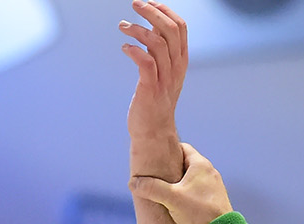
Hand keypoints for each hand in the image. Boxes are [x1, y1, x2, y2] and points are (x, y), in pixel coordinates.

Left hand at [121, 1, 188, 152]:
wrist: (154, 131)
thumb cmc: (155, 99)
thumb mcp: (162, 71)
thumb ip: (159, 49)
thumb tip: (151, 25)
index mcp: (180, 61)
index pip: (180, 27)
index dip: (165, 11)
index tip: (150, 2)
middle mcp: (175, 68)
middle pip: (170, 30)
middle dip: (151, 13)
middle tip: (135, 4)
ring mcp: (164, 79)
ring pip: (158, 44)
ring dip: (138, 30)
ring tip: (123, 26)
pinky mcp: (150, 89)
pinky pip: (146, 63)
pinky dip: (134, 50)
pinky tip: (124, 48)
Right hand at [130, 143, 232, 223]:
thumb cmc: (198, 212)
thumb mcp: (171, 198)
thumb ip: (151, 188)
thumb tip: (133, 183)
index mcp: (201, 165)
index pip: (183, 148)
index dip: (168, 151)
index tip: (157, 159)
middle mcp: (210, 173)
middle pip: (186, 164)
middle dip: (172, 170)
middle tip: (157, 177)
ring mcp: (214, 187)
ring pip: (192, 180)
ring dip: (180, 185)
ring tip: (166, 193)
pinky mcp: (214, 201)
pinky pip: (198, 192)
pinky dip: (188, 195)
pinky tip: (179, 205)